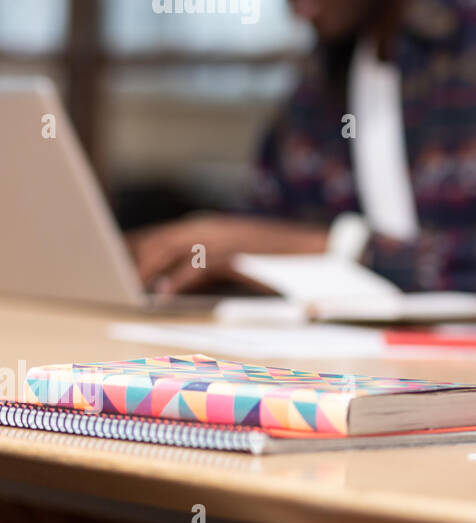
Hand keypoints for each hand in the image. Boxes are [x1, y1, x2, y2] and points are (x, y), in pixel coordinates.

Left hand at [127, 214, 328, 294]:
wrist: (322, 249)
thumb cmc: (277, 260)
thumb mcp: (234, 257)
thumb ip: (203, 262)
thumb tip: (167, 283)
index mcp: (207, 227)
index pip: (158, 235)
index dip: (130, 248)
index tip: (108, 262)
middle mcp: (210, 228)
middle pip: (157, 240)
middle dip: (129, 259)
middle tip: (106, 280)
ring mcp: (224, 238)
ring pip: (171, 249)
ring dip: (147, 269)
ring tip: (127, 290)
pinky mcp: (238, 253)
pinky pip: (200, 265)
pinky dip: (179, 279)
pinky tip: (163, 294)